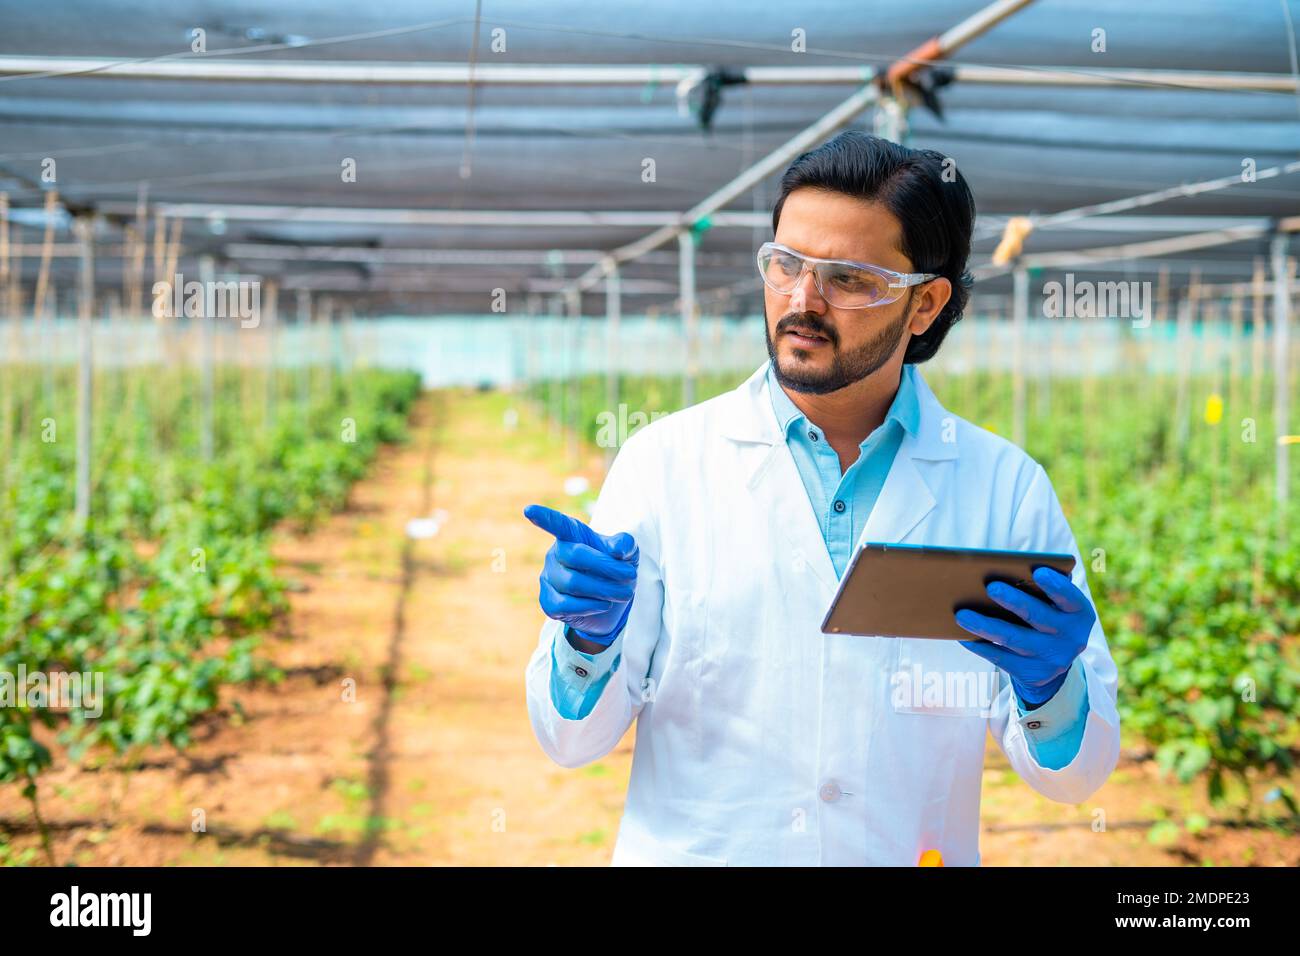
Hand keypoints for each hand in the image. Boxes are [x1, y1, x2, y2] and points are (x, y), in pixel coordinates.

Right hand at [523, 504, 638, 645]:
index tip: (529, 510)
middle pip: (575, 555)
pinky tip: (602, 605)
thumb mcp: (628, 554)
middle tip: (631, 576)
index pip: (559, 524)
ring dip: (604, 590)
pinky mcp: (548, 602)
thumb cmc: (616, 570)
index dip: (545, 518)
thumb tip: (617, 549)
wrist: (612, 604)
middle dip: (607, 567)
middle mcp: (556, 553)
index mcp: (573, 535)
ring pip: (572, 583)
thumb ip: (625, 545)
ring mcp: (548, 578)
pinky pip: (564, 605)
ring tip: (624, 593)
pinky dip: (589, 606)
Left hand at [954, 566, 1094, 707]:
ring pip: (1014, 639)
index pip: (1070, 598)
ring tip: (961, 614)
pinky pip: (1001, 658)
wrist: (1054, 659)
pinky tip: (962, 636)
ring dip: (986, 626)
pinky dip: (980, 646)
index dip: (1056, 586)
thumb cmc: (1048, 614)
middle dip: (1014, 601)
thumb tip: (1003, 572)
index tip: (1038, 572)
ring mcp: (1051, 657)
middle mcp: (1070, 637)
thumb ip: (1042, 589)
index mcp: (1079, 613)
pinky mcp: (1032, 673)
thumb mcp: (1056, 604)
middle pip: (1037, 617)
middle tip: (991, 587)